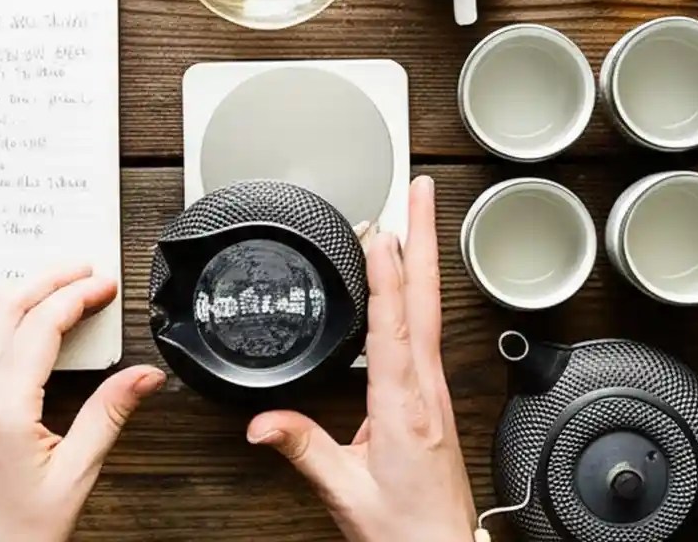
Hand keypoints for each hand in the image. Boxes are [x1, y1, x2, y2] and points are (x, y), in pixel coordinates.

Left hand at [0, 266, 165, 541]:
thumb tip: (144, 376)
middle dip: (48, 279)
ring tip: (52, 283)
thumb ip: (109, 415)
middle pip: (5, 307)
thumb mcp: (76, 475)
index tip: (105, 286)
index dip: (77, 295)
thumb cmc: (16, 533)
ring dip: (16, 291)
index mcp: (3, 406)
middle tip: (84, 270)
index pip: (41, 324)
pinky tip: (9, 318)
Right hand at [247, 176, 476, 540]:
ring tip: (412, 217)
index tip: (378, 228)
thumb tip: (262, 422)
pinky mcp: (432, 396)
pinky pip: (426, 329)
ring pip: (431, 307)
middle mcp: (427, 387)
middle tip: (423, 189)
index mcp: (405, 403)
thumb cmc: (405, 528)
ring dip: (422, 256)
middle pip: (427, 296)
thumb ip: (303, 450)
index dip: (386, 271)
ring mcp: (434, 388)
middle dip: (423, 236)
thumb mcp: (345, 491)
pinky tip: (407, 281)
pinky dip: (416, 292)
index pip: (397, 322)